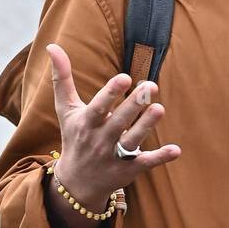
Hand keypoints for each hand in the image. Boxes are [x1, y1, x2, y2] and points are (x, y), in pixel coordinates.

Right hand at [46, 43, 180, 206]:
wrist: (76, 182)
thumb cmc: (74, 137)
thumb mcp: (66, 110)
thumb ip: (62, 79)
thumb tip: (52, 45)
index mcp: (86, 123)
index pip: (98, 107)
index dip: (111, 93)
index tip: (125, 77)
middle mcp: (99, 140)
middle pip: (118, 122)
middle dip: (134, 104)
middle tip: (151, 86)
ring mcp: (115, 157)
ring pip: (132, 140)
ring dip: (146, 126)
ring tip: (160, 108)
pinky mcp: (129, 170)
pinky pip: (145, 163)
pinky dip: (160, 157)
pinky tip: (176, 150)